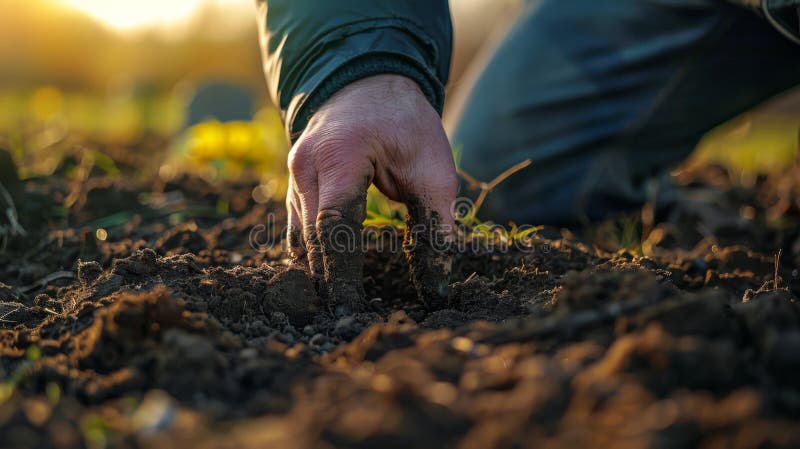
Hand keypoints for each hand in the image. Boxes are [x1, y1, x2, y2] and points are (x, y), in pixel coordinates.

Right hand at [286, 74, 457, 313]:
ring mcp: (294, 175)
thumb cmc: (405, 123)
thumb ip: (436, 226)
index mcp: (339, 157)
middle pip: (311, 239)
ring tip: (333, 312)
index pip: (333, 226)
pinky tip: (325, 283)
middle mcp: (306, 167)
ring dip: (316, 274)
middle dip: (326, 282)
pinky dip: (313, 256)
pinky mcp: (295, 184)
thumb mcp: (434, 169)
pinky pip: (300, 228)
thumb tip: (438, 285)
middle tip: (343, 321)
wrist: (366, 82)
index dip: (340, 273)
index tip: (351, 309)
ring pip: (300, 238)